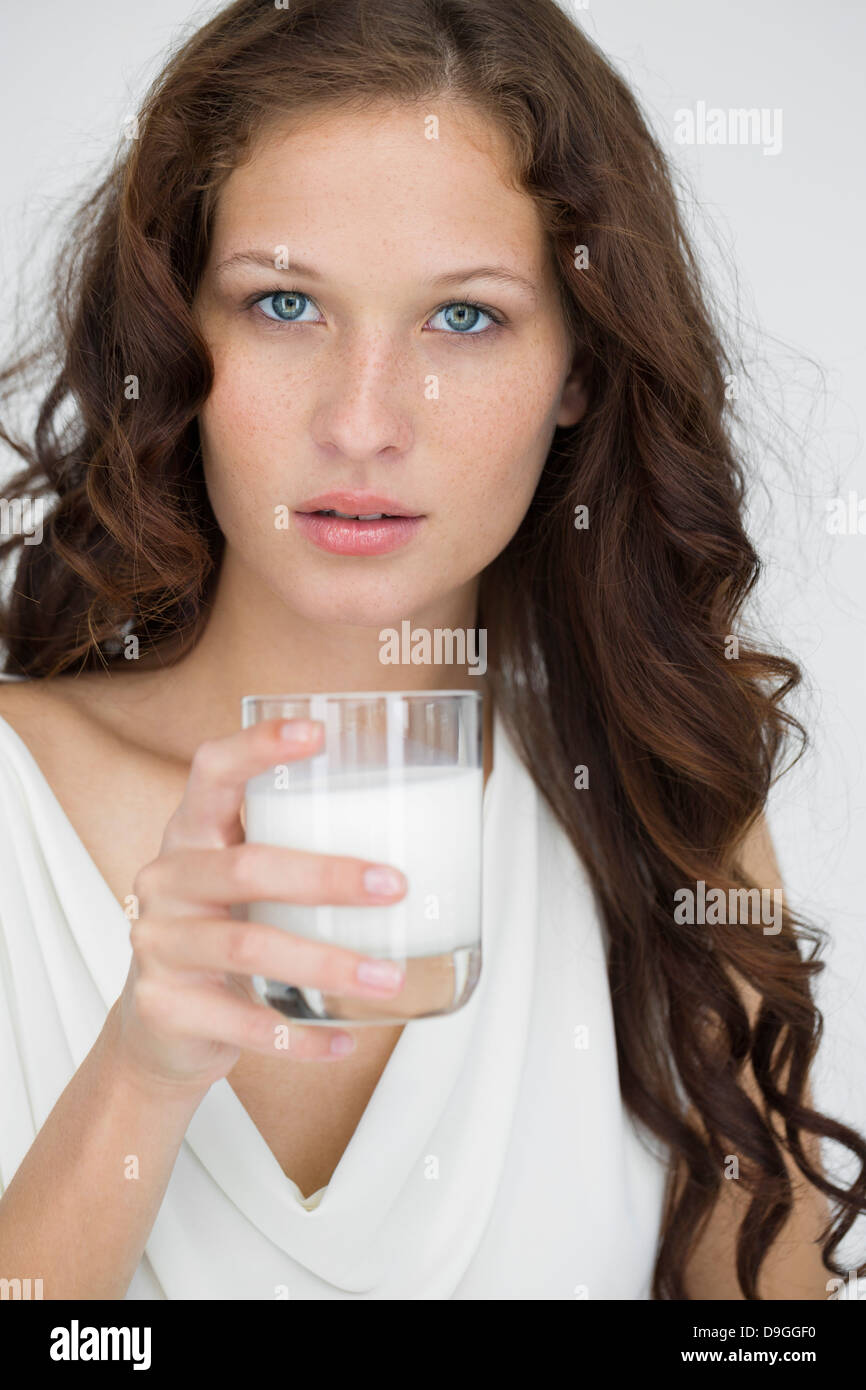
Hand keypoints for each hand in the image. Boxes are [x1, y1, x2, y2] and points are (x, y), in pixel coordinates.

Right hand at [109, 717, 407, 1097]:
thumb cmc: (225, 933)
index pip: (212, 771)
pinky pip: (243, 1021)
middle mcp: (166, 879)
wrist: (159, 1027)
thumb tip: (419, 840)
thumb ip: (300, 853)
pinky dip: (300, 1036)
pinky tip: (344, 1039)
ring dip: (328, 963)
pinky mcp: (164, 1006)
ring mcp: (158, 944)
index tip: (318, 732)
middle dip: (327, 876)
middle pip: (247, 866)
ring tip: (388, 976)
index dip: (259, 747)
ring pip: (250, 947)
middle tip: (394, 885)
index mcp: (191, 833)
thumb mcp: (246, 884)